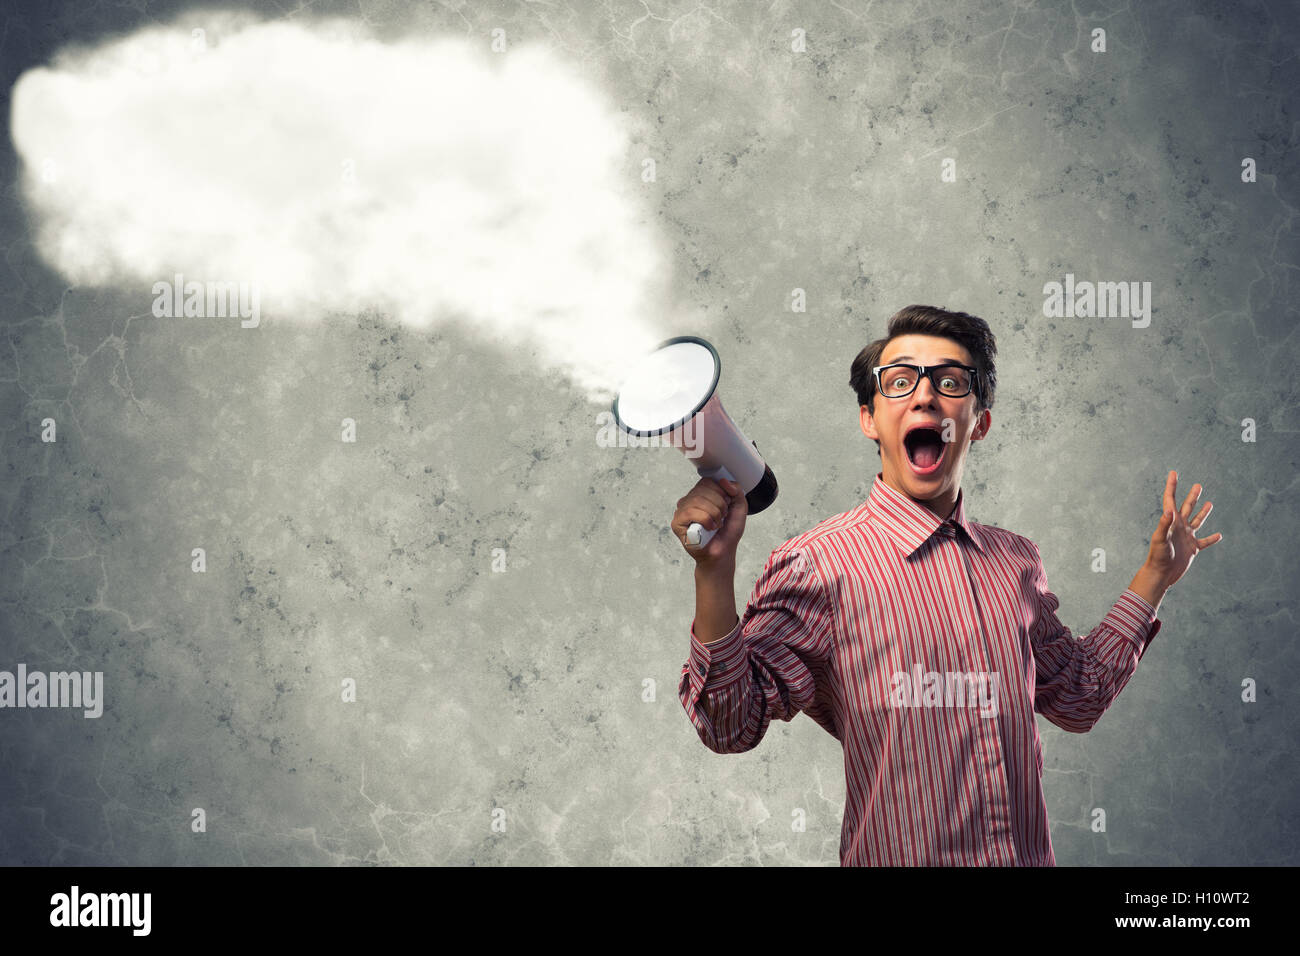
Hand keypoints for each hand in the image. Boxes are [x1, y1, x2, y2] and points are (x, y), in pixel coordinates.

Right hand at [671, 478, 747, 565]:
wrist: (722, 553)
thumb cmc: (727, 533)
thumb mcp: (739, 507)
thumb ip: (736, 490)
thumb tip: (724, 481)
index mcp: (701, 495)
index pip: (708, 481)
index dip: (721, 492)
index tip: (726, 505)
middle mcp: (689, 501)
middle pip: (703, 489)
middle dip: (719, 504)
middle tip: (722, 517)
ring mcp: (682, 511)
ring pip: (697, 500)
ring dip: (714, 513)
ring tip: (716, 524)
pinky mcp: (677, 523)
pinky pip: (690, 512)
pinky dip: (705, 520)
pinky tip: (708, 527)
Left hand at [1144, 471, 1222, 590]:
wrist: (1161, 574)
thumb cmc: (1158, 556)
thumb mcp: (1160, 539)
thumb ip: (1164, 524)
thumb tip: (1170, 509)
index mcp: (1171, 522)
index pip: (1170, 499)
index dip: (1172, 486)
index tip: (1174, 473)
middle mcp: (1179, 527)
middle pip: (1187, 507)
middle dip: (1192, 496)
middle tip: (1198, 485)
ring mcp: (1186, 537)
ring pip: (1197, 521)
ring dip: (1203, 512)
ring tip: (1210, 503)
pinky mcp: (1193, 548)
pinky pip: (1204, 542)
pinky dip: (1212, 539)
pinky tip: (1219, 535)